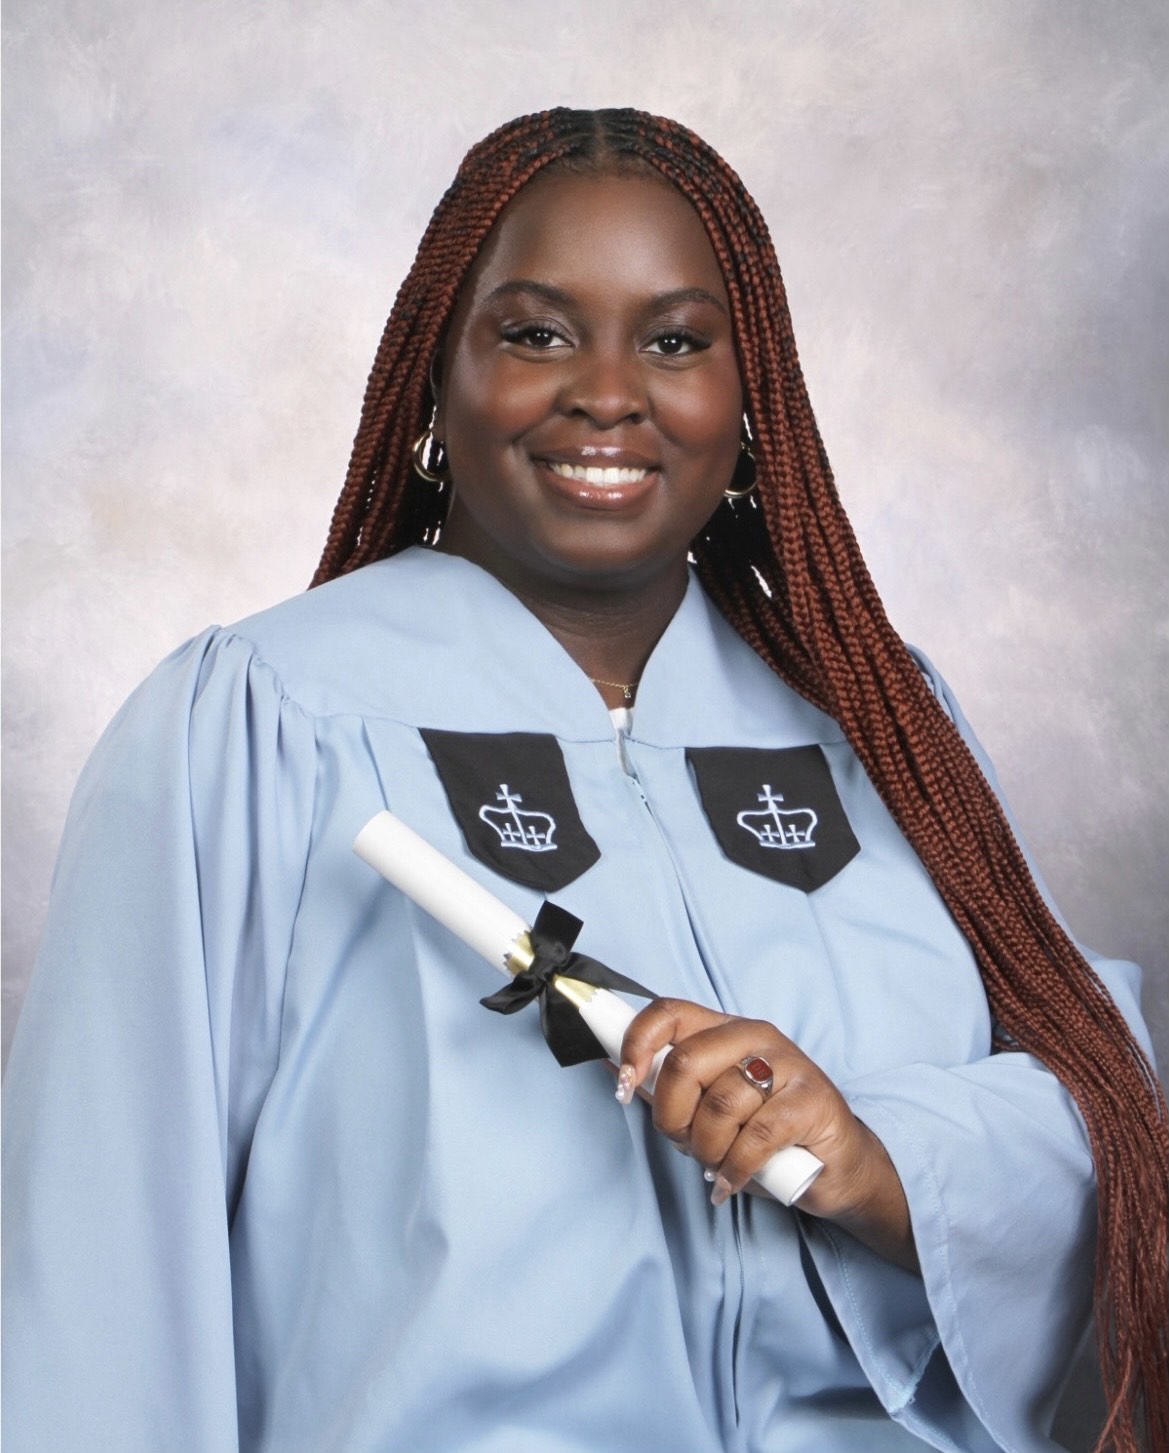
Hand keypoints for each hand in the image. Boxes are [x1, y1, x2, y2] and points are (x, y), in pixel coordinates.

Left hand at [617, 998, 918, 1272]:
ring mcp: (788, 1064)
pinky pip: (756, 1137)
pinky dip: (735, 1168)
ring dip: (707, 1150)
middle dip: (673, 1117)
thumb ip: (668, 1089)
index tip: (625, 1088)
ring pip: (720, 1105)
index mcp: (725, 1030)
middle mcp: (756, 1036)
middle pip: (686, 1063)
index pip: (668, 1012)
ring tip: (717, 1166)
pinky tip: (732, 1182)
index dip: (637, 1045)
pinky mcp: (813, 1100)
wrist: (836, 1165)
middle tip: (686, 1144)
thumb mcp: (711, 1108)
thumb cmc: (766, 1135)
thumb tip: (613, 1066)